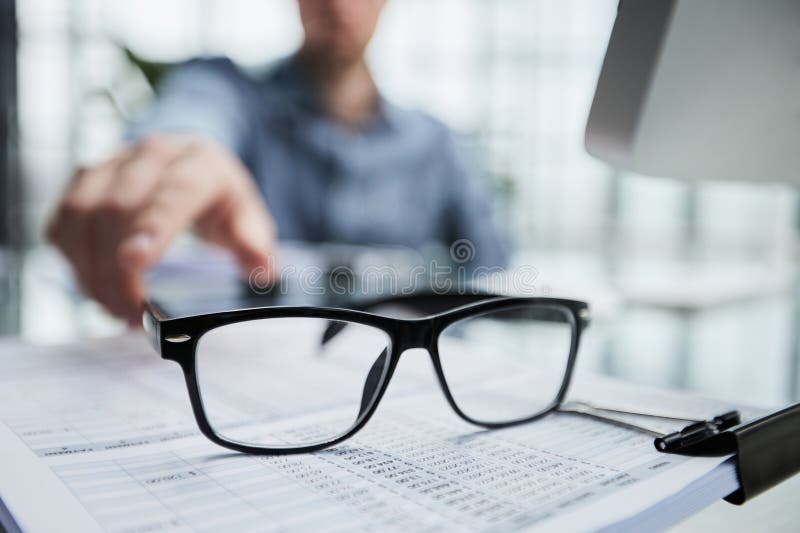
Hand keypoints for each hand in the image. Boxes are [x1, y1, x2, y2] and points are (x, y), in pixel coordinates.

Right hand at [47, 135, 276, 324]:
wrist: (188, 163)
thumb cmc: (218, 198)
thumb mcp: (246, 217)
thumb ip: (253, 243)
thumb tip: (262, 271)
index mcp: (199, 163)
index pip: (173, 193)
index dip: (151, 227)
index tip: (134, 263)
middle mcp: (151, 155)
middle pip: (118, 208)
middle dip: (118, 270)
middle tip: (132, 314)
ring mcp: (112, 163)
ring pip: (82, 214)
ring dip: (91, 271)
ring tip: (115, 310)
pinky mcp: (83, 181)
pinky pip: (63, 222)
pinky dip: (73, 261)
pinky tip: (96, 289)